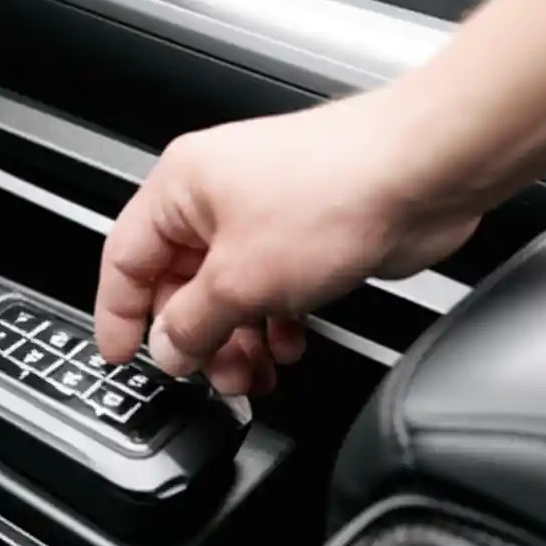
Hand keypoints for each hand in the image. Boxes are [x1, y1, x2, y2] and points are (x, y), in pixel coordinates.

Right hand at [93, 89, 480, 393]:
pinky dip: (273, 321)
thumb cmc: (336, 190)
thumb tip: (169, 348)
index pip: (125, 258)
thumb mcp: (241, 279)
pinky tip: (288, 346)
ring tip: (252, 373)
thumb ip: (193, 323)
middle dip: (195, 336)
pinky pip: (271, 286)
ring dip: (237, 338)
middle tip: (210, 374)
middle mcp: (216, 193)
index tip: (122, 356)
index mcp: (180, 186)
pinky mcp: (306, 229)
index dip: (119, 314)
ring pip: (229, 290)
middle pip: (180, 281)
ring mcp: (263, 210)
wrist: (425, 171)